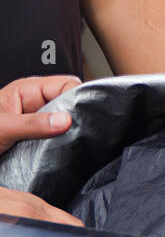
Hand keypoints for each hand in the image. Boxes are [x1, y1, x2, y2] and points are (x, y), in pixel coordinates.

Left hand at [0, 76, 83, 226]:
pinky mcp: (41, 140)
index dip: (78, 96)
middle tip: (80, 131)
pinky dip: (64, 145)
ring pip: (68, 122)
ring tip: (73, 143)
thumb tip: (66, 120)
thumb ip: (33, 123)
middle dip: (76, 116)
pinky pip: (61, 139)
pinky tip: (66, 151)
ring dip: (70, 133)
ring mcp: (40, 122)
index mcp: (29, 90)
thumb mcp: (3, 127)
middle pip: (71, 103)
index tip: (85, 114)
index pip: (67, 84)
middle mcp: (37, 103)